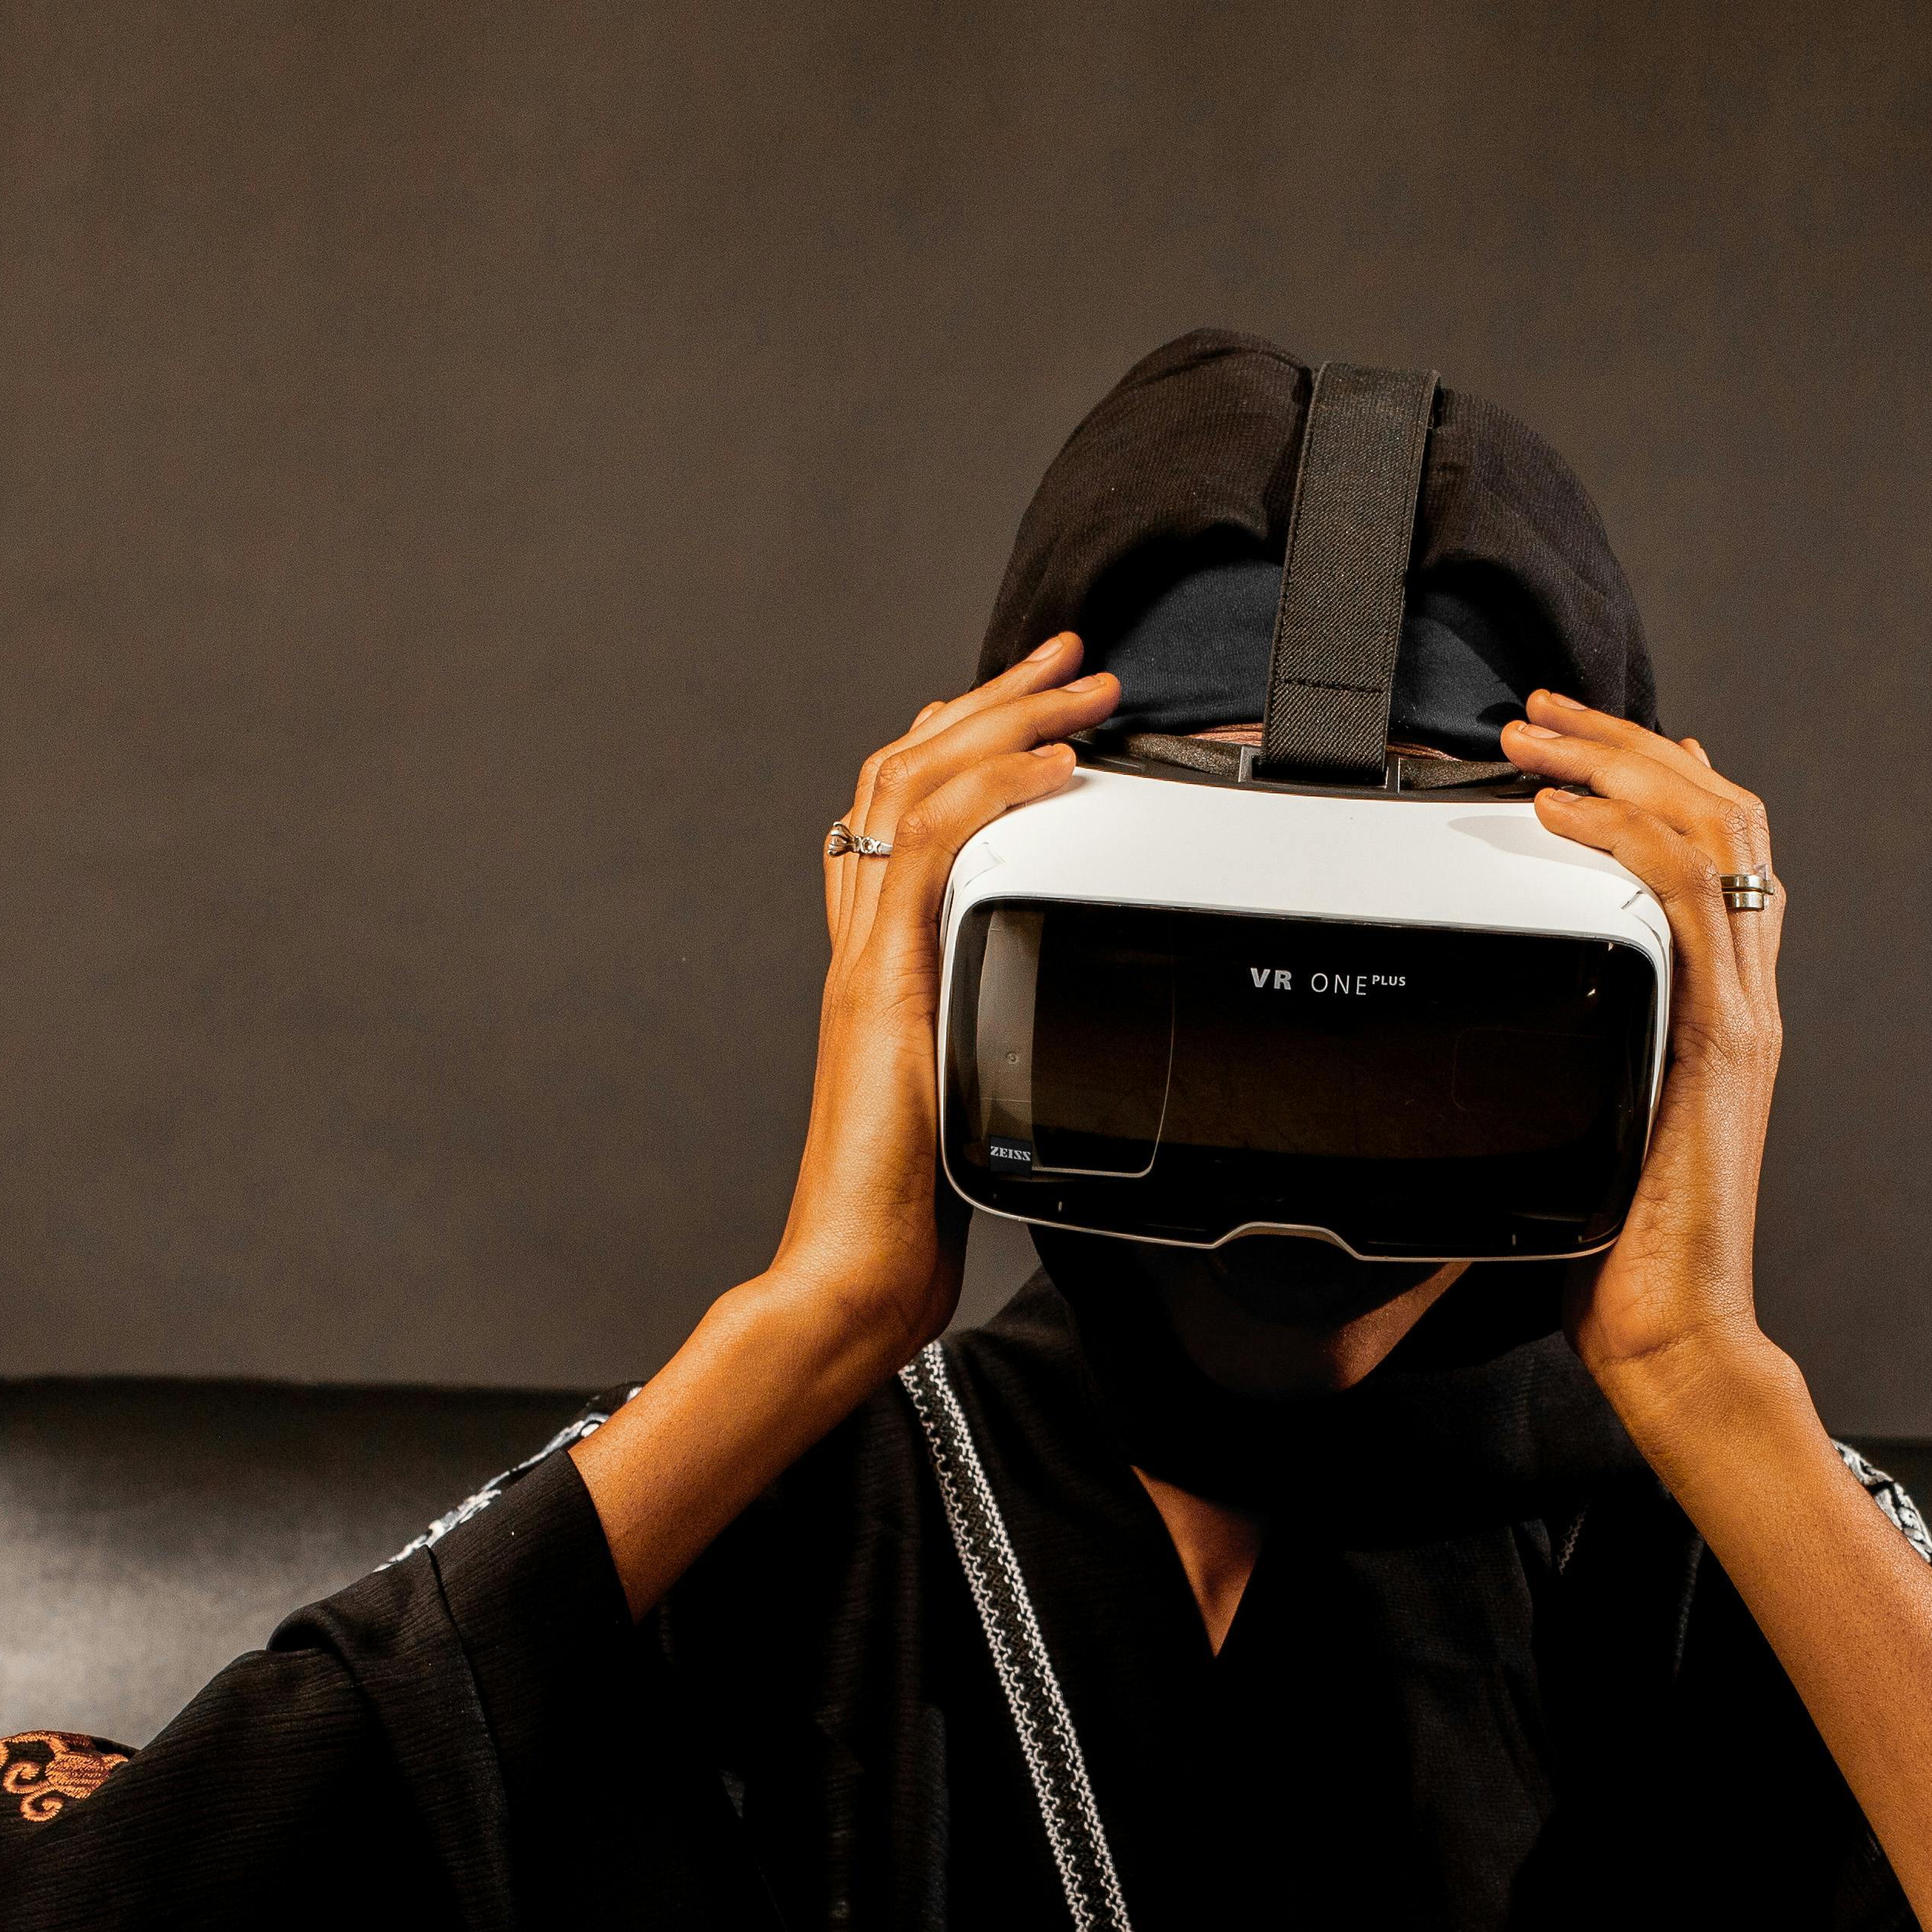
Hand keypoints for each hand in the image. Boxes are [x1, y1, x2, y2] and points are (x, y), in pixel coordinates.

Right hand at [770, 633, 1123, 1368]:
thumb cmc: (908, 1213)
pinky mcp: (882, 984)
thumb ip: (994, 1040)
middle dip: (994, 702)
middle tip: (1069, 659)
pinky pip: (927, 851)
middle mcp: (861, 944)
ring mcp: (866, 958)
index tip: (1034, 707)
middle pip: (904, 773)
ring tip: (1079, 689)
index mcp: (879, 964)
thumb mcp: (970, 1097)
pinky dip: (990, 793)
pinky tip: (1048, 768)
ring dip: (1005, 722)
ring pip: (911, 787)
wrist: (852, 1272)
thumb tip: (1051, 1031)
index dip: (961, 742)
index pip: (898, 812)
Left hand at [1495, 689, 1785, 1411]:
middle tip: (1543, 713)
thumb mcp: (1586, 1122)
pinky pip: (1689, 908)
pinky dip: (1626, 843)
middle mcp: (1742, 996)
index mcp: (1717, 1007)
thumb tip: (1494, 1033)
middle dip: (1627, 745)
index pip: (1719, 850)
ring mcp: (1737, 1015)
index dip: (1660, 774)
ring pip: (1714, 836)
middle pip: (1721, 816)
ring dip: (1620, 767)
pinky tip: (1565, 816)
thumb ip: (1567, 1057)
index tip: (1581, 741)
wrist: (1674, 1332)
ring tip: (1541, 739)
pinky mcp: (1717, 1046)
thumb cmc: (1621, 1253)